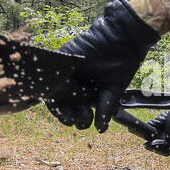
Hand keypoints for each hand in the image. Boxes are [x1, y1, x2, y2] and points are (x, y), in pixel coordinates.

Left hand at [46, 0, 159, 131]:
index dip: (77, 119)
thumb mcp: (114, 90)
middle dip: (66, 116)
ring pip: (54, 92)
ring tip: (64, 113)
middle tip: (71, 120)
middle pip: (63, 104)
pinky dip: (47, 84)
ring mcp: (67, 72)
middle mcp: (75, 83)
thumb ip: (105, 108)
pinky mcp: (62, 59)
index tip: (82, 123)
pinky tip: (51, 94)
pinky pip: (50, 72)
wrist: (122, 40)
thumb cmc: (122, 63)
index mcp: (87, 91)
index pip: (76, 109)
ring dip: (56, 106)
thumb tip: (100, 130)